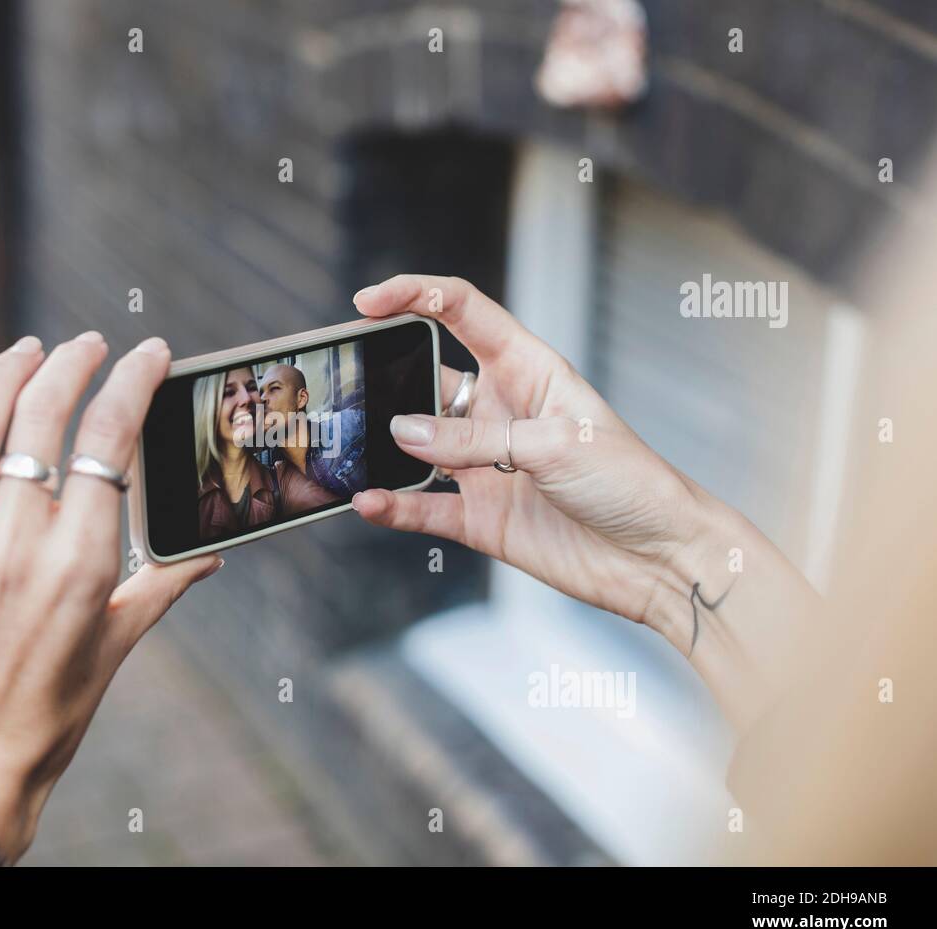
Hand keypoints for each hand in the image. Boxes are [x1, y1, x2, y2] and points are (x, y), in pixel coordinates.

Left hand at [0, 333, 219, 860]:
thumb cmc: (49, 715)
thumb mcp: (116, 648)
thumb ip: (163, 588)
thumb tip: (209, 554)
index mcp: (81, 563)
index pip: (110, 441)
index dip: (132, 383)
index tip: (148, 356)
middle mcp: (15, 544)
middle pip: (43, 417)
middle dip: (72, 364)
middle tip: (87, 346)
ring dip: (5, 371)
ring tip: (28, 351)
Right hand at [350, 275, 818, 731]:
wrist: (659, 560)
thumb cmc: (630, 482)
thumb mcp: (554, 444)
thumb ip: (474, 438)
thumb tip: (402, 432)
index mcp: (528, 370)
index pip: (463, 313)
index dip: (416, 295)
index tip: (369, 300)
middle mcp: (500, 411)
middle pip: (426, 377)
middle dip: (384, 374)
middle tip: (343, 379)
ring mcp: (486, 465)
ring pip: (416, 446)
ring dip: (382, 446)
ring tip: (347, 446)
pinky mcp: (480, 517)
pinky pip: (424, 507)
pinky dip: (394, 506)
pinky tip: (369, 501)